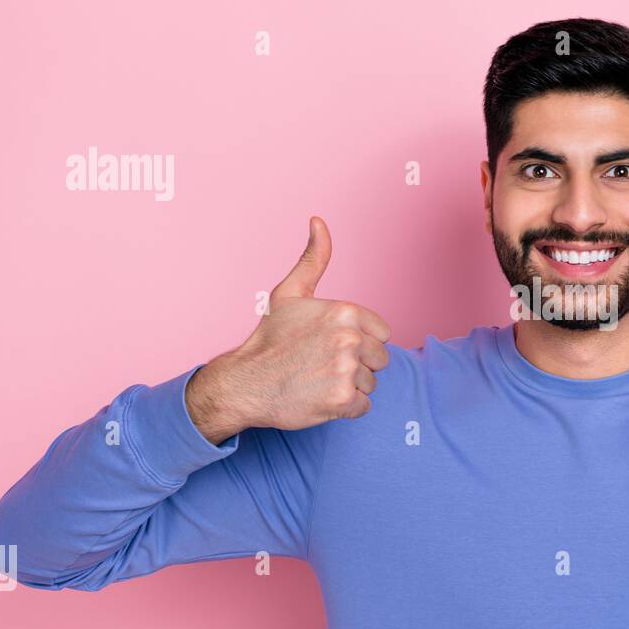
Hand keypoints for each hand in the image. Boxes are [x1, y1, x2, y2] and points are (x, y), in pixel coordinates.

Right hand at [186, 216, 391, 443]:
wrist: (244, 383)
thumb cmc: (269, 339)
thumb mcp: (290, 293)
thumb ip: (313, 259)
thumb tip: (318, 221)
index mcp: (345, 312)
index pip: (383, 334)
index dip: (360, 342)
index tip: (330, 346)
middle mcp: (350, 339)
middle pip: (380, 360)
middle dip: (357, 365)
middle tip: (322, 365)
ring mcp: (346, 370)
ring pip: (371, 384)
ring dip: (350, 387)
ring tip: (319, 380)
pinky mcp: (342, 400)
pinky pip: (363, 407)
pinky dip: (344, 408)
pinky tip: (320, 397)